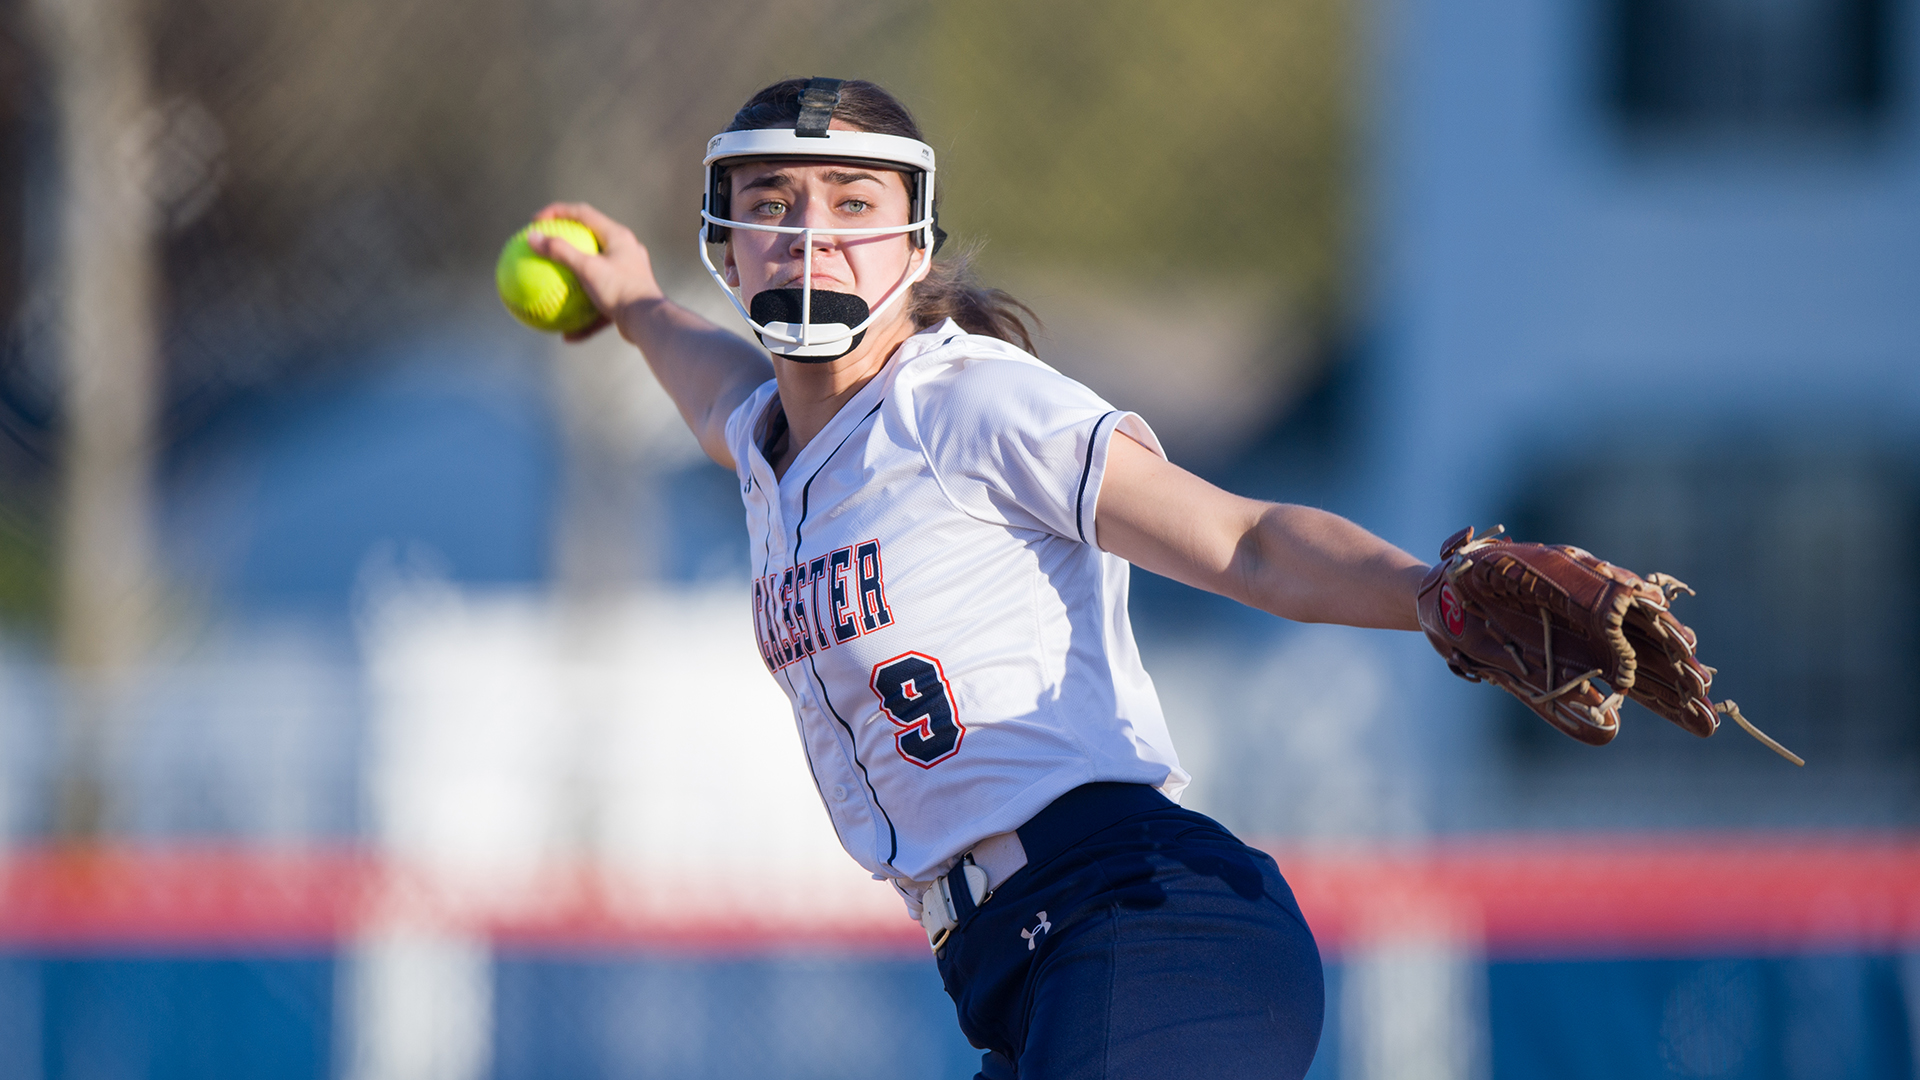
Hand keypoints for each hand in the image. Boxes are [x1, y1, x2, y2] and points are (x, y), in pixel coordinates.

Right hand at [526, 202, 666, 341]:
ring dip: (572, 283)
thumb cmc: (619, 290)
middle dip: (564, 246)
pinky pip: (600, 305)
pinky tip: (567, 336)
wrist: (649, 321)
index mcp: (617, 237)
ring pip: (594, 276)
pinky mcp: (626, 298)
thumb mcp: (586, 268)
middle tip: (542, 249)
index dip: (557, 212)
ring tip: (550, 289)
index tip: (535, 222)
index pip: (583, 213)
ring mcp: (627, 276)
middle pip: (588, 241)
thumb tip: (532, 237)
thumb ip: (559, 251)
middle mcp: (625, 252)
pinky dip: (585, 317)